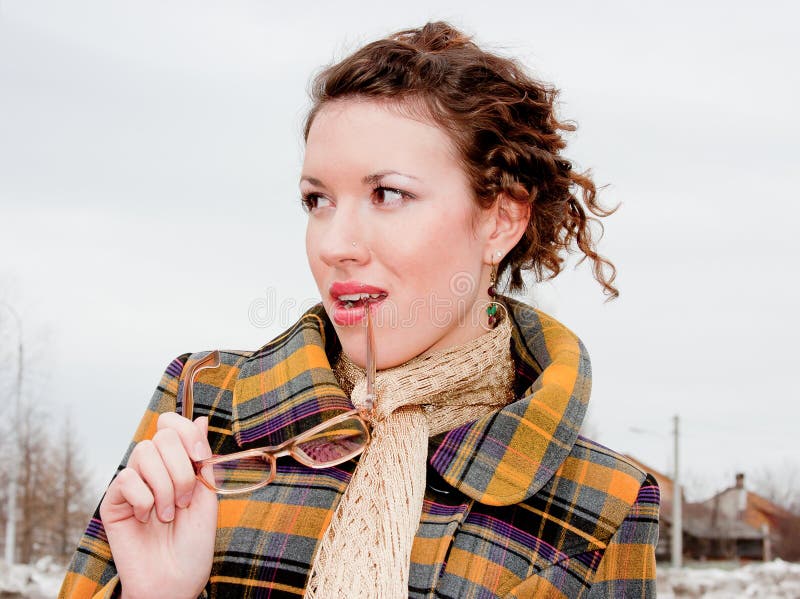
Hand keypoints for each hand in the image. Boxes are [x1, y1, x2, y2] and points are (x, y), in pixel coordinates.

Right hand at [100, 413, 217, 598]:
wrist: (175, 580)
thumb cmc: (193, 543)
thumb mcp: (207, 494)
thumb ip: (201, 457)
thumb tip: (199, 419)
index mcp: (178, 463)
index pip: (172, 423)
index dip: (185, 432)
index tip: (199, 456)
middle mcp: (154, 469)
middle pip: (162, 436)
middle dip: (181, 469)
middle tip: (184, 501)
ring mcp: (132, 483)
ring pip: (144, 453)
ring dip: (164, 486)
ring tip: (167, 514)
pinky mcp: (113, 501)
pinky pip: (126, 479)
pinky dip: (144, 499)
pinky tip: (145, 519)